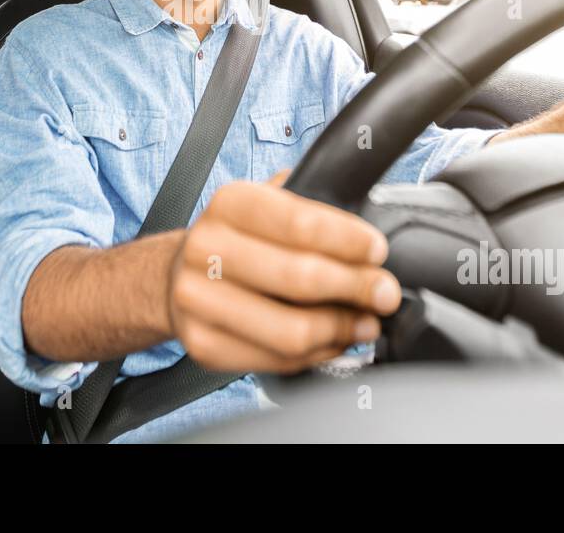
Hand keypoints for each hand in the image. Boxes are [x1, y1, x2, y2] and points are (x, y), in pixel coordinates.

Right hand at [167, 169, 401, 372]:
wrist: (179, 275)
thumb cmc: (241, 239)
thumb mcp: (267, 203)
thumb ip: (311, 205)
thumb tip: (373, 224)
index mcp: (229, 203)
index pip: (300, 222)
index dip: (349, 240)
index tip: (378, 251)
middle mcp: (205, 249)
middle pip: (299, 278)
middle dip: (356, 288)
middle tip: (385, 294)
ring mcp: (198, 300)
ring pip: (290, 329)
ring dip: (341, 329)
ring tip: (366, 323)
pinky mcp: (203, 345)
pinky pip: (276, 360)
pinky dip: (316, 354)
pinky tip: (333, 341)